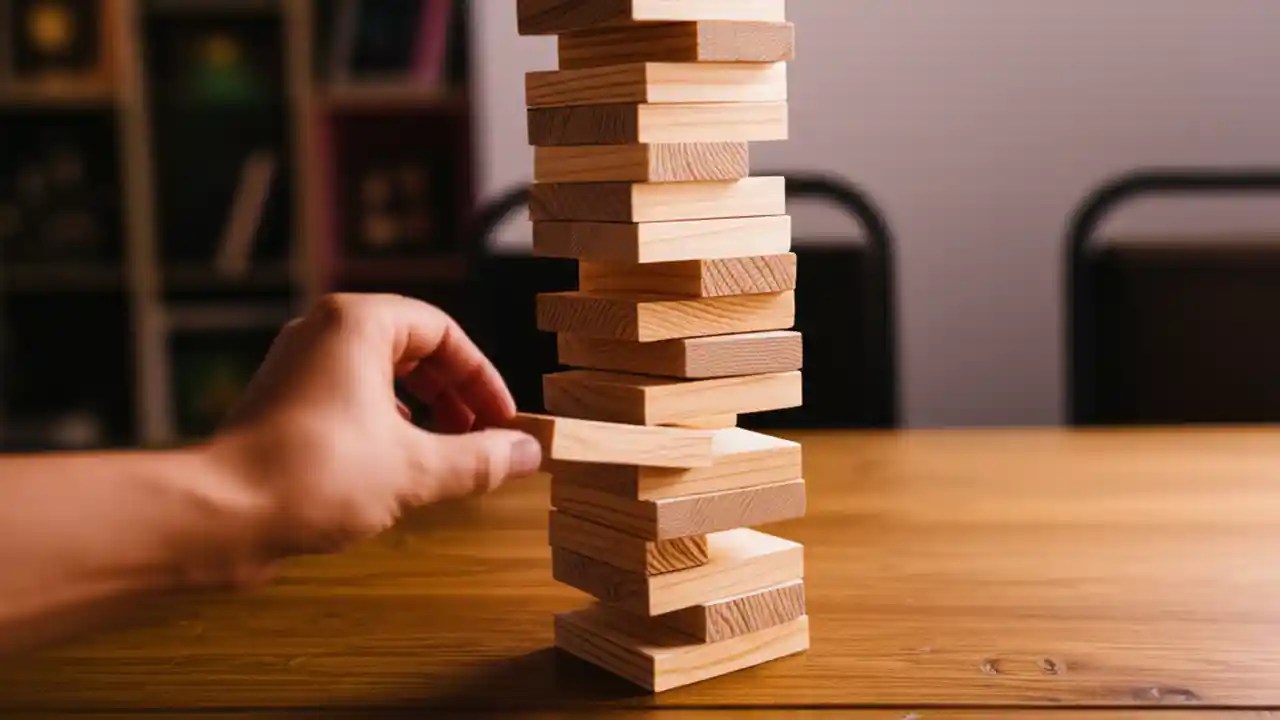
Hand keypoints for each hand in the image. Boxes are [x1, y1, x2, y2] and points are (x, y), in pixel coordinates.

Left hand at [209, 293, 541, 562]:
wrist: (219, 515)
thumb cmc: (313, 477)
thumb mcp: (417, 469)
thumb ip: (480, 458)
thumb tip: (529, 452)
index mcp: (357, 324)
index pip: (442, 331)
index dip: (481, 376)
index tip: (502, 420)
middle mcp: (323, 332)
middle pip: (412, 347)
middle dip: (454, 392)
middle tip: (481, 433)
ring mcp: (297, 367)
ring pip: (380, 374)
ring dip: (423, 409)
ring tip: (447, 451)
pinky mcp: (283, 403)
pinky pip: (350, 397)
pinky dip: (386, 422)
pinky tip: (398, 463)